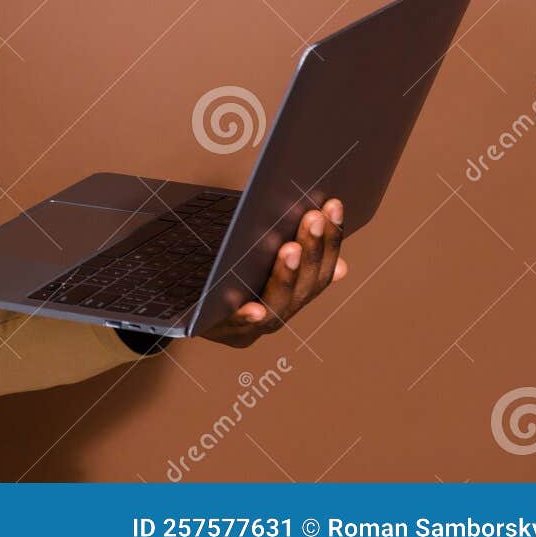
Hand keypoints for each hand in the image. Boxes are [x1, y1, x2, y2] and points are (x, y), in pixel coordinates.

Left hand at [201, 199, 349, 347]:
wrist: (193, 319)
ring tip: (291, 248)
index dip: (332, 239)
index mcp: (295, 296)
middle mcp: (281, 313)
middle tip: (313, 217)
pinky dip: (247, 317)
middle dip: (312, 249)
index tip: (333, 206)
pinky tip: (255, 309)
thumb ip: (295, 260)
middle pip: (306, 284)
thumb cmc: (232, 282)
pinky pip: (235, 324)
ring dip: (286, 275)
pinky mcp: (223, 330)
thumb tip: (343, 267)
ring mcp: (255, 326)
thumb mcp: (263, 267)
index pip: (322, 268)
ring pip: (277, 304)